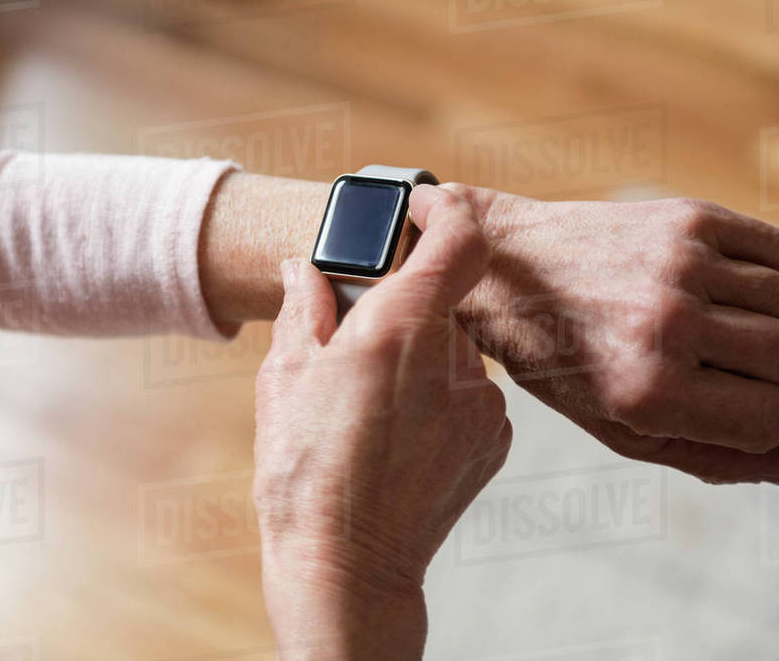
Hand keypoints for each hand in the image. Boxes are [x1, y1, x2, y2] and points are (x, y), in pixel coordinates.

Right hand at [253, 185, 510, 659]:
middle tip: (360, 341)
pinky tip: (400, 431)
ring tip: (373, 403)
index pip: (460, 237)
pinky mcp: (495, 438)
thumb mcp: (283, 376)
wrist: (346, 565)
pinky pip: (471, 392)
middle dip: (403, 307)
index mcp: (401, 329)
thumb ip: (305, 307)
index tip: (422, 212)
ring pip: (454, 348)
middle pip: (443, 298)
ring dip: (420, 356)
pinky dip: (440, 396)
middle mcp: (454, 359)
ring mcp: (483, 403)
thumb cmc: (304, 473)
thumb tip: (306, 269)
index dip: (445, 212)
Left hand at [447, 184, 778, 488]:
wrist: (505, 269)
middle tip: (712, 360)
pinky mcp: (686, 217)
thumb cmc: (561, 360)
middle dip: (768, 370)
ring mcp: (679, 264)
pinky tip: (713, 280)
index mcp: (647, 390)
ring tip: (708, 319)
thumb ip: (709, 459)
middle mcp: (667, 324)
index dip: (755, 419)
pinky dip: (763, 268)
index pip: (773, 418)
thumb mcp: (617, 428)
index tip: (717, 402)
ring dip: (766, 318)